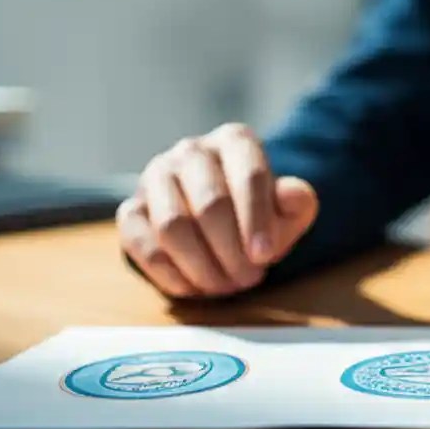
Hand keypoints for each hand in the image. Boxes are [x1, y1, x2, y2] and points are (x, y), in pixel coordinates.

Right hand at [116, 123, 318, 298]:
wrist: (218, 225)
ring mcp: (155, 176)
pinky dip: (168, 273)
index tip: (265, 256)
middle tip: (247, 279)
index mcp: (234, 141)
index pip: (249, 176)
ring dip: (201, 266)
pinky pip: (141, 244)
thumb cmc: (257, 217)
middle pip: (210, 203)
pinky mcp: (131, 209)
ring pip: (173, 225)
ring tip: (224, 286)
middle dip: (231, 251)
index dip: (258, 221)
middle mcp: (191, 151)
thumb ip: (297, 203)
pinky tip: (193, 287)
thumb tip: (293, 195)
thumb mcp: (288, 212)